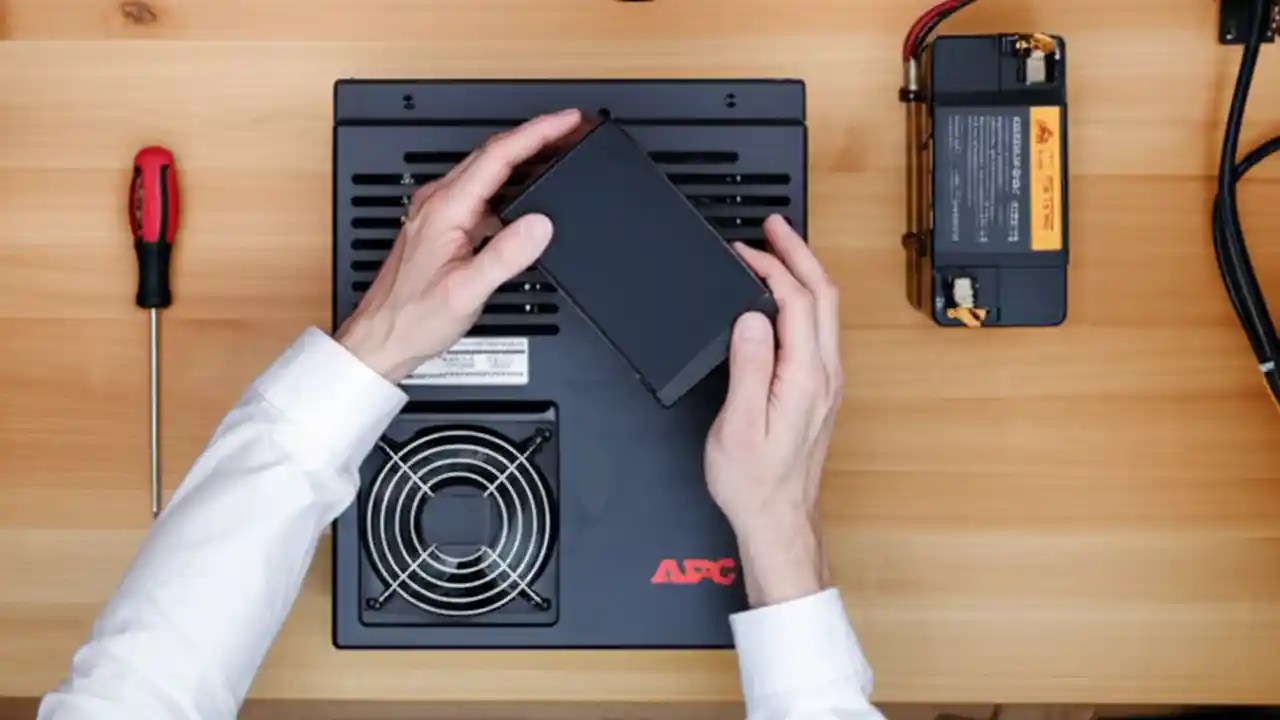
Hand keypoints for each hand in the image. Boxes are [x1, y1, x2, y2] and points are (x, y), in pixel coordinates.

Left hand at [337, 109, 582, 381]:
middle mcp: (438, 202)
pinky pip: (478, 189)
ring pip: (485, 168)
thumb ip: (505, 255)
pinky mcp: (440, 225)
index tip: (567, 122)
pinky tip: (523, 189)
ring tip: (554, 150)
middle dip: (535, 135)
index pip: (498, 156)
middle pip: (492, 152)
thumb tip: (539, 225)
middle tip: (570, 128)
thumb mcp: (466, 291)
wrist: (382, 337)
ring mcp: (437, 212)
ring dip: (521, 155)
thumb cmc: (413, 317)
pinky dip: (507, 180)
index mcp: (445, 209)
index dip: (537, 133)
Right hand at [704, 215, 843, 606]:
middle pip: (824, 295)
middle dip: (799, 253)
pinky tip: (785, 296)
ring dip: (805, 272)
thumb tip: (752, 317)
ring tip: (779, 249)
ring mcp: (828, 381)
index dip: (772, 267)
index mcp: (806, 377)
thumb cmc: (755, 482)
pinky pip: (821, 327)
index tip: (745, 250)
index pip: (797, 301)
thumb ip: (749, 367)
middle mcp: (826, 375)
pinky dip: (804, 298)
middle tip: (774, 224)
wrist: (778, 519)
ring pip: (826, 309)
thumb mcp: (738, 425)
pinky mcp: (821, 389)